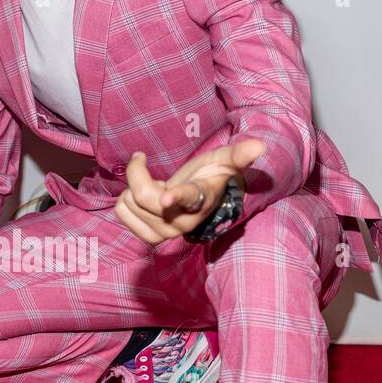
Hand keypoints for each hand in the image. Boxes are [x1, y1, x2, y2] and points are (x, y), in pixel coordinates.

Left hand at [115, 138, 266, 244]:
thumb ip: (239, 154)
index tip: (166, 196)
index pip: (189, 197)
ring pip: (130, 202)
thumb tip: (260, 145)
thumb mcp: (224, 161)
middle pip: (145, 197)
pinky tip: (141, 196)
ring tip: (151, 184)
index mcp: (201, 198)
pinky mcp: (149, 237)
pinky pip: (121, 212)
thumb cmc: (210, 175)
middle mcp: (183, 221)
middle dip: (137, 173)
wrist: (198, 199)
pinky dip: (126, 199)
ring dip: (133, 187)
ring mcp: (165, 232)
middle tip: (142, 159)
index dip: (177, 196)